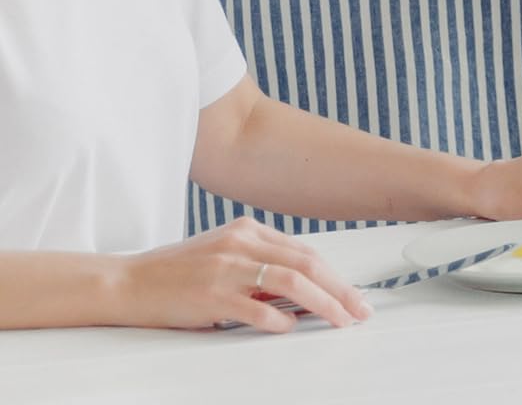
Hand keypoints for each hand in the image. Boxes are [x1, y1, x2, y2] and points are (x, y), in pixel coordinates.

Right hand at [115, 218, 369, 333]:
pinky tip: (292, 327)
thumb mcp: (223, 257)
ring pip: (291, 281)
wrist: (126, 283)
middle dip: (339, 288)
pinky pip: (255, 306)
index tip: (352, 293)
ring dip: (323, 302)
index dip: (333, 274)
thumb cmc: (174, 275)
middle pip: (306, 263)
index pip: (304, 251)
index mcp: (247, 230)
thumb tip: (299, 294)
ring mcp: (227, 266)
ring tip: (341, 320)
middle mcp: (242, 242)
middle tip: (360, 309)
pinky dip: (278, 318)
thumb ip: (258, 266)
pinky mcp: (211, 294)